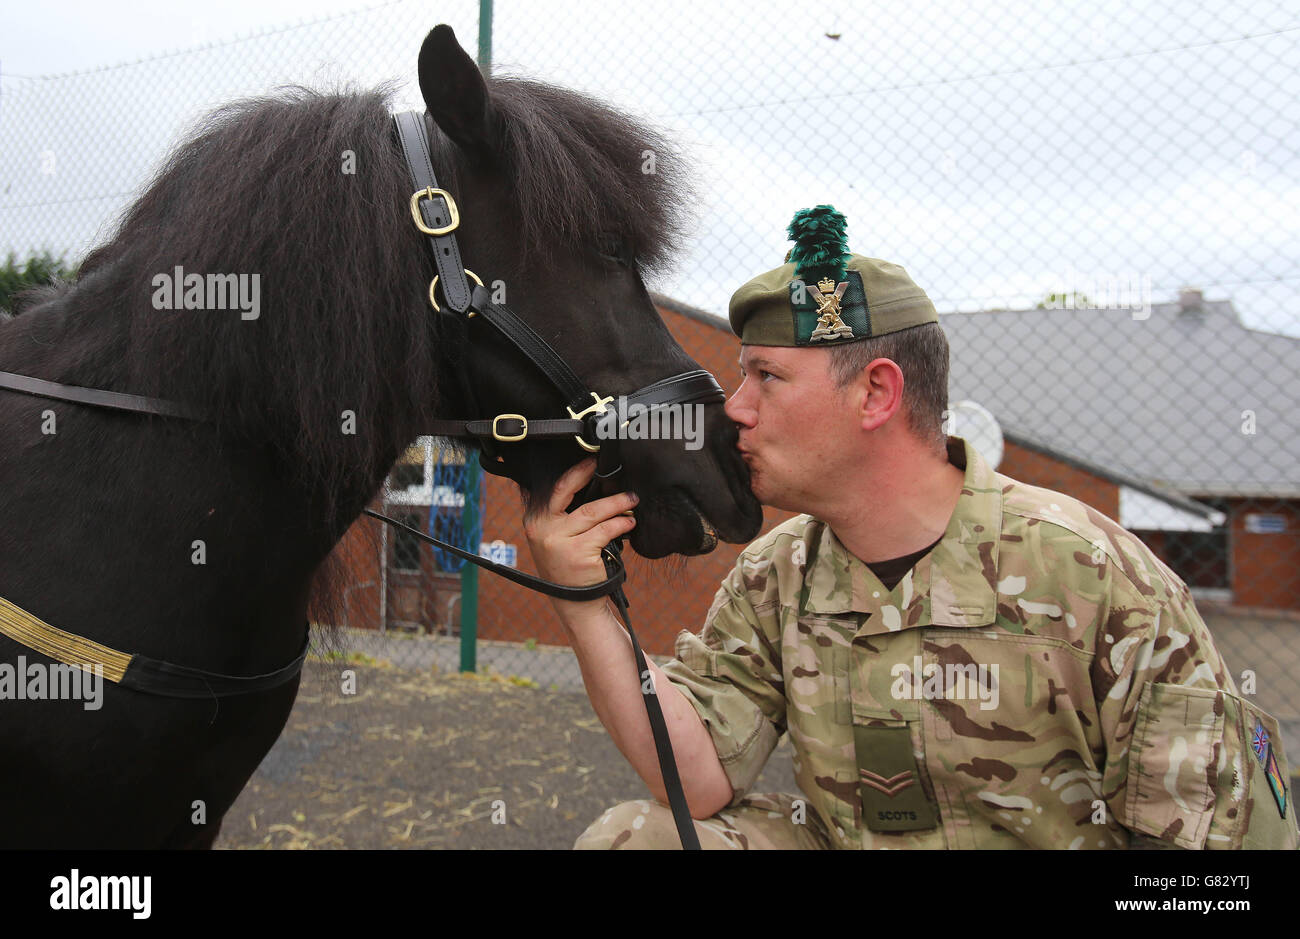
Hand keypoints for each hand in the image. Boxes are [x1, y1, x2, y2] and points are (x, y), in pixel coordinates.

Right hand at [523, 458, 638, 589]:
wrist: (575, 602)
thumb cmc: (569, 566)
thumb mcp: (556, 538)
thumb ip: (564, 515)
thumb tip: (593, 484)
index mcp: (535, 521)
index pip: (556, 489)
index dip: (576, 472)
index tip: (592, 461)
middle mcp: (542, 529)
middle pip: (570, 491)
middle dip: (591, 476)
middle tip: (611, 470)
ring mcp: (559, 542)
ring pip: (594, 511)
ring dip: (617, 504)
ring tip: (631, 501)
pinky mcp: (579, 553)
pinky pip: (606, 530)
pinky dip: (622, 524)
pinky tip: (630, 523)